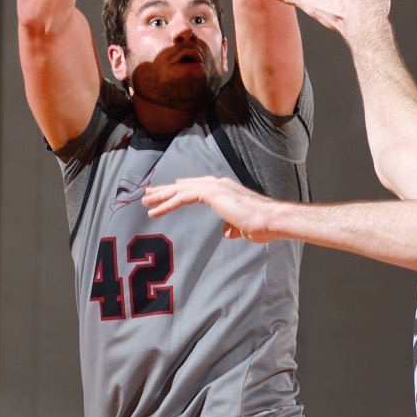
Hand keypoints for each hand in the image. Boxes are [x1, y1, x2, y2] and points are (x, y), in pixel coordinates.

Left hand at [142, 176, 281, 241]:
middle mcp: (219, 184)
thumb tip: (228, 232)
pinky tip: (155, 211)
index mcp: (226, 189)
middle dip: (167, 189)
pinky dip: (167, 204)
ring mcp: (215, 187)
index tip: (171, 189)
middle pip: (186, 185)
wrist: (270, 220)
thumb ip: (234, 227)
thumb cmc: (262, 225)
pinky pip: (182, 197)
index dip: (183, 188)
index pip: (199, 186)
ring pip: (181, 189)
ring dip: (162, 196)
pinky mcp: (211, 194)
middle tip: (149, 194)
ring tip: (146, 201)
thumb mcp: (244, 227)